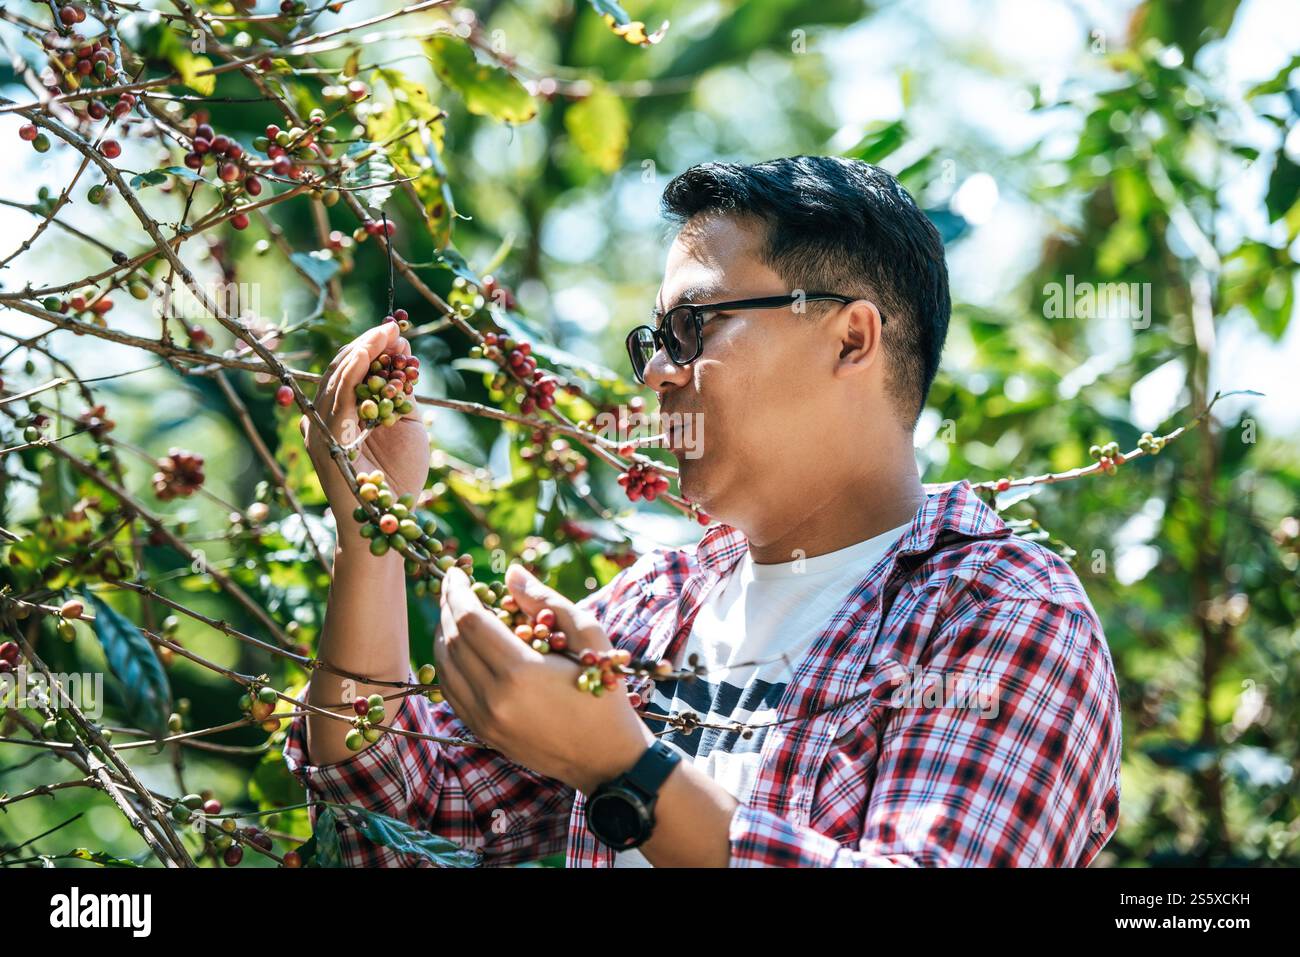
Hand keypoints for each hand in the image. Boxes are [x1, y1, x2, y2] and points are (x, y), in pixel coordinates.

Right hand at [300, 323, 428, 532]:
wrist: (389, 520)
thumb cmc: (400, 476)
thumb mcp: (407, 424)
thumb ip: (402, 391)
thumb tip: (403, 350)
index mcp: (343, 414)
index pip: (352, 371)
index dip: (372, 348)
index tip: (395, 330)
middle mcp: (325, 418)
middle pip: (342, 369)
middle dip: (369, 344)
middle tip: (392, 327)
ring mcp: (320, 428)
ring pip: (338, 378)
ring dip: (364, 350)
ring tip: (386, 333)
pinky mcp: (324, 439)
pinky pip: (338, 397)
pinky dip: (353, 372)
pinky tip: (368, 353)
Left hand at [434, 563, 654, 793]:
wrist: (606, 755)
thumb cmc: (603, 688)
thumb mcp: (588, 635)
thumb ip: (547, 601)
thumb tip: (511, 573)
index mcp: (520, 671)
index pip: (469, 620)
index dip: (457, 591)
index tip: (456, 572)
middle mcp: (494, 698)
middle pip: (451, 641)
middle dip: (447, 607)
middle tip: (455, 587)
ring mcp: (484, 720)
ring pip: (444, 667)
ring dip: (443, 634)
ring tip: (455, 614)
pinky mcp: (482, 733)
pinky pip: (450, 692)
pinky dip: (448, 664)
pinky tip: (460, 648)